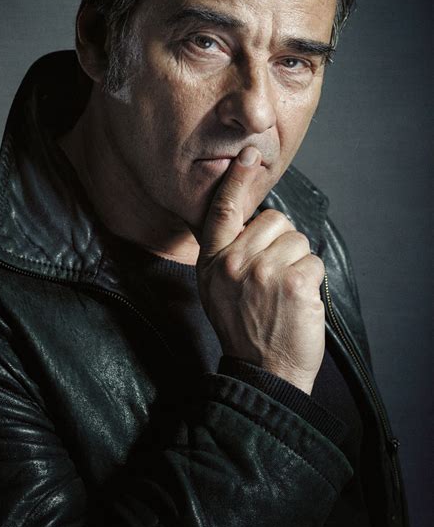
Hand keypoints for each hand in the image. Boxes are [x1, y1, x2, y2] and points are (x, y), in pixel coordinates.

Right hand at [196, 146, 325, 394]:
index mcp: (213, 261)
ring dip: (298, 264)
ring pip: (297, 240)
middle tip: (272, 277)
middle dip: (281, 243)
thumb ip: (226, 253)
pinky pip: (313, 261)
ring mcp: (263, 272)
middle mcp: (234, 263)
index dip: (236, 180)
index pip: (223, 211)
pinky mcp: (293, 284)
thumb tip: (252, 221)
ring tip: (283, 294)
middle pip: (274, 220)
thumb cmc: (244, 327)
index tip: (247, 154)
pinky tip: (297, 302)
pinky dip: (312, 281)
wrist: (263, 372)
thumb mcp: (216, 289)